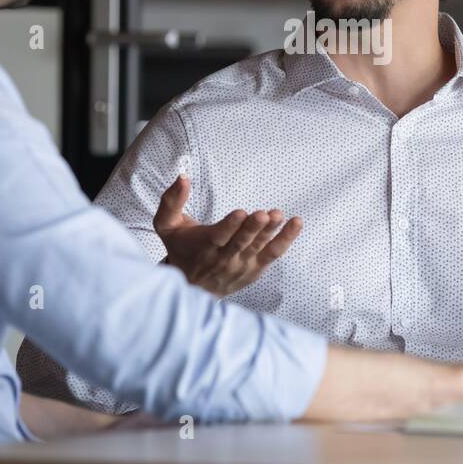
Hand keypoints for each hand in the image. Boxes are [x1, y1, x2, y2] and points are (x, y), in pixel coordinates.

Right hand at [153, 175, 302, 297]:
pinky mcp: (256, 268)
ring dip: (270, 232)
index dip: (230, 226)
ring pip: (258, 248)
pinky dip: (286, 239)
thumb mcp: (166, 225)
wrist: (193, 286)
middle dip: (252, 229)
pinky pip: (273, 254)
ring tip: (279, 215)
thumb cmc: (180, 248)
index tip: (240, 212)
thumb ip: (171, 201)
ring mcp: (242, 265)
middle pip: (241, 243)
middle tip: (264, 214)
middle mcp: (223, 259)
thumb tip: (182, 177)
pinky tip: (296, 223)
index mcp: (202, 247)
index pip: (218, 237)